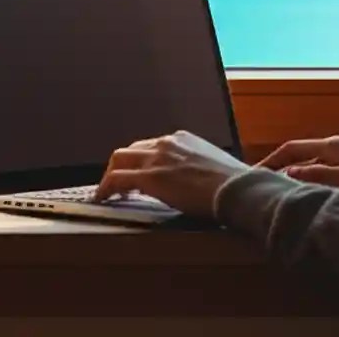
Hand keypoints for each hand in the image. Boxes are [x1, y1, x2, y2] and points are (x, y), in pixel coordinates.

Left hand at [94, 131, 250, 217]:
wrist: (236, 189)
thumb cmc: (235, 184)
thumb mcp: (218, 168)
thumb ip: (205, 170)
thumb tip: (212, 183)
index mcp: (183, 139)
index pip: (153, 146)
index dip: (142, 161)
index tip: (139, 174)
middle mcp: (167, 143)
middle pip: (132, 150)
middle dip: (123, 166)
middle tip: (119, 185)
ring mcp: (156, 158)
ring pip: (119, 159)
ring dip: (111, 175)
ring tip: (107, 193)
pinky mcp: (149, 177)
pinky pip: (116, 179)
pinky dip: (105, 188)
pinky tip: (102, 199)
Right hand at [257, 136, 338, 202]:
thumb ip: (319, 178)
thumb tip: (288, 175)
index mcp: (332, 146)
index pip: (291, 149)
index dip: (271, 160)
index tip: (254, 173)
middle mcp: (336, 148)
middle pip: (299, 158)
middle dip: (280, 170)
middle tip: (263, 186)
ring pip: (311, 167)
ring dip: (296, 179)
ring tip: (281, 194)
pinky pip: (323, 174)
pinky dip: (311, 183)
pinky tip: (310, 197)